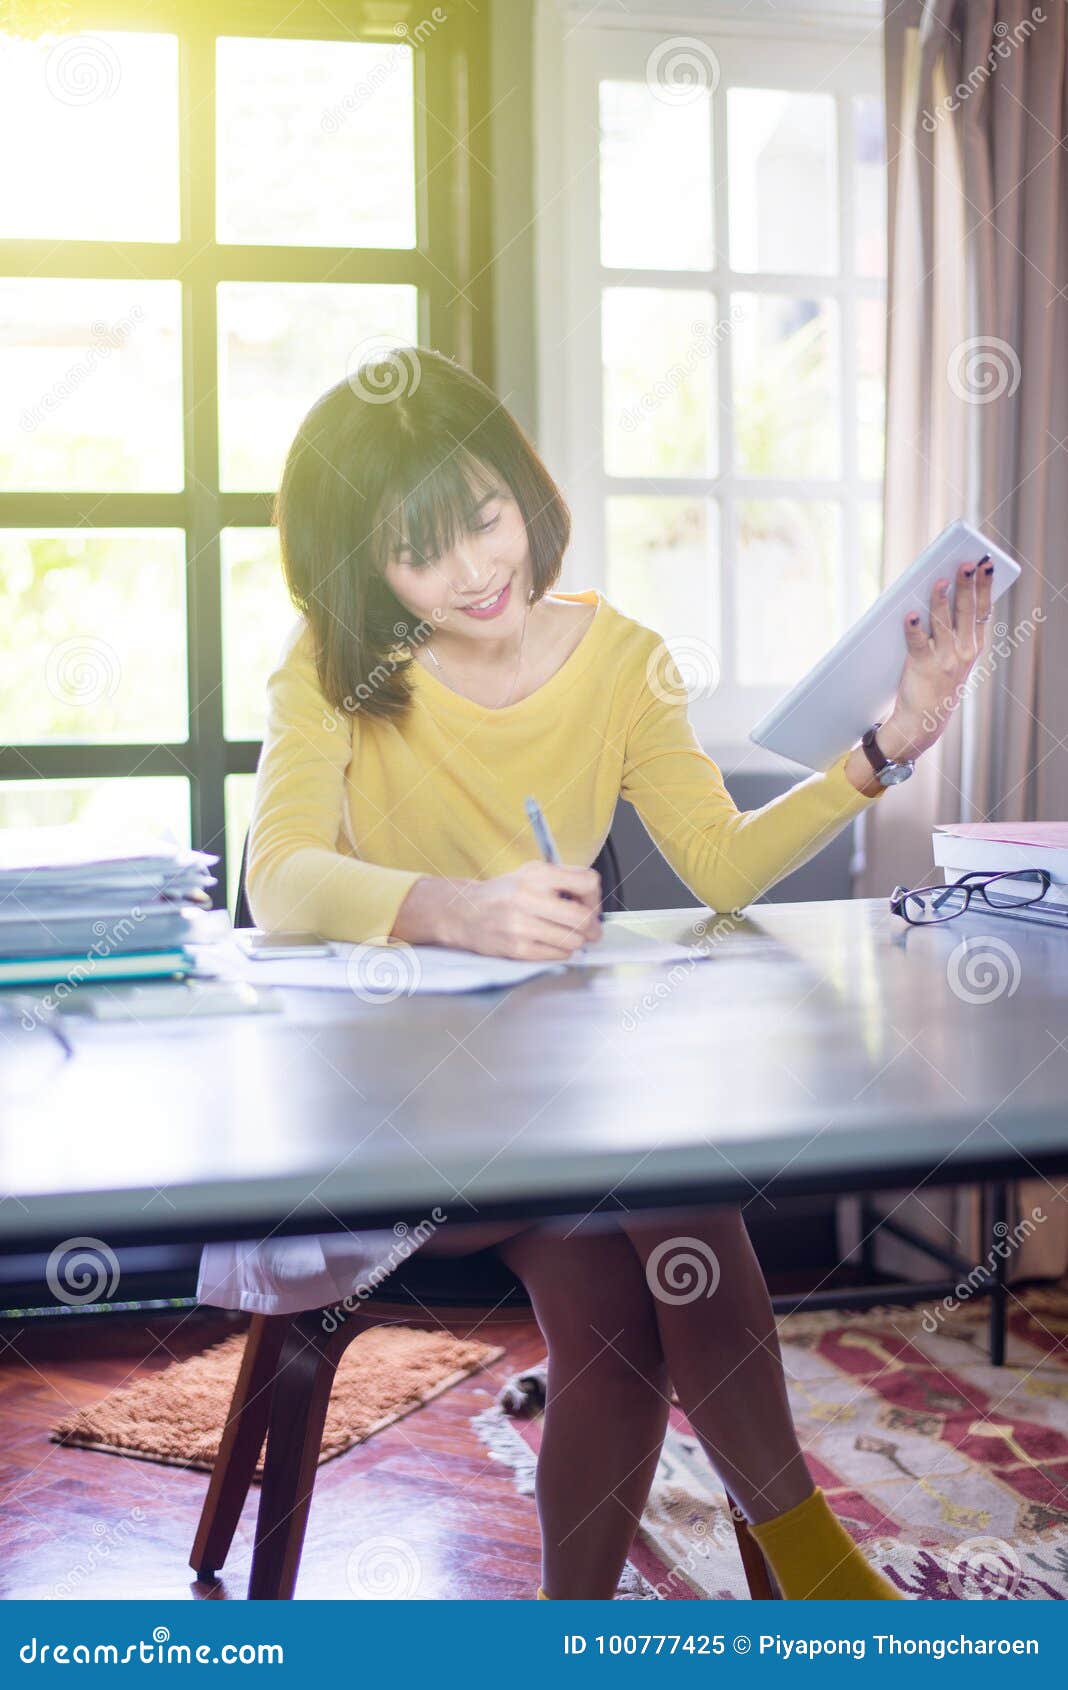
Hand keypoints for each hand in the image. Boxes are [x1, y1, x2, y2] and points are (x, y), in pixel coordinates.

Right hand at [393, 861, 602, 960]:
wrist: (464, 913)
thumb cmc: (502, 894)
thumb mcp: (530, 873)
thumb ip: (562, 878)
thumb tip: (594, 897)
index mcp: (537, 874)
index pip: (587, 883)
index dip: (595, 897)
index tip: (591, 904)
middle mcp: (528, 898)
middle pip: (583, 917)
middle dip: (593, 927)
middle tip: (592, 930)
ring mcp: (521, 925)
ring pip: (573, 940)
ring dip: (577, 941)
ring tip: (569, 936)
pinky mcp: (517, 948)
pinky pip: (556, 955)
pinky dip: (561, 952)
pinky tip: (553, 944)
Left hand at [877, 556, 994, 761]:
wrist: (923, 722)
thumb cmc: (936, 681)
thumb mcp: (954, 656)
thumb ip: (953, 628)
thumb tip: (943, 589)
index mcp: (973, 645)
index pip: (983, 609)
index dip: (984, 585)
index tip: (986, 564)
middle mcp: (963, 651)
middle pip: (966, 611)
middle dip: (967, 585)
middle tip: (966, 563)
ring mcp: (945, 660)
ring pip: (943, 622)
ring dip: (940, 601)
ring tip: (939, 581)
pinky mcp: (923, 668)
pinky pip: (918, 643)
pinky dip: (913, 628)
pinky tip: (910, 615)